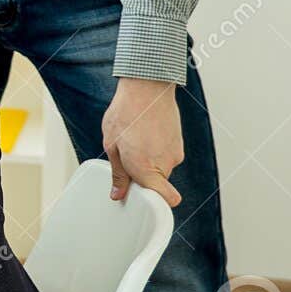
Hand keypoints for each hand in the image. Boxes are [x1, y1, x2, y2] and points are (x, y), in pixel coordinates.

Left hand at [101, 77, 184, 205]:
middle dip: (142, 177)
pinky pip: (166, 157)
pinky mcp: (179, 145)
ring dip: (148, 163)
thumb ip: (118, 173)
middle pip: (157, 185)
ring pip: (161, 170)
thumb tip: (118, 194)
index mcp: (146, 168)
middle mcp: (165, 164)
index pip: (166, 200)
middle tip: (125, 159)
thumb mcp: (111, 144)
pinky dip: (156, 152)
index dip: (153, 203)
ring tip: (133, 141)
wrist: (147, 88)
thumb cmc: (126, 113)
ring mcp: (175, 154)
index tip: (138, 197)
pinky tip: (143, 135)